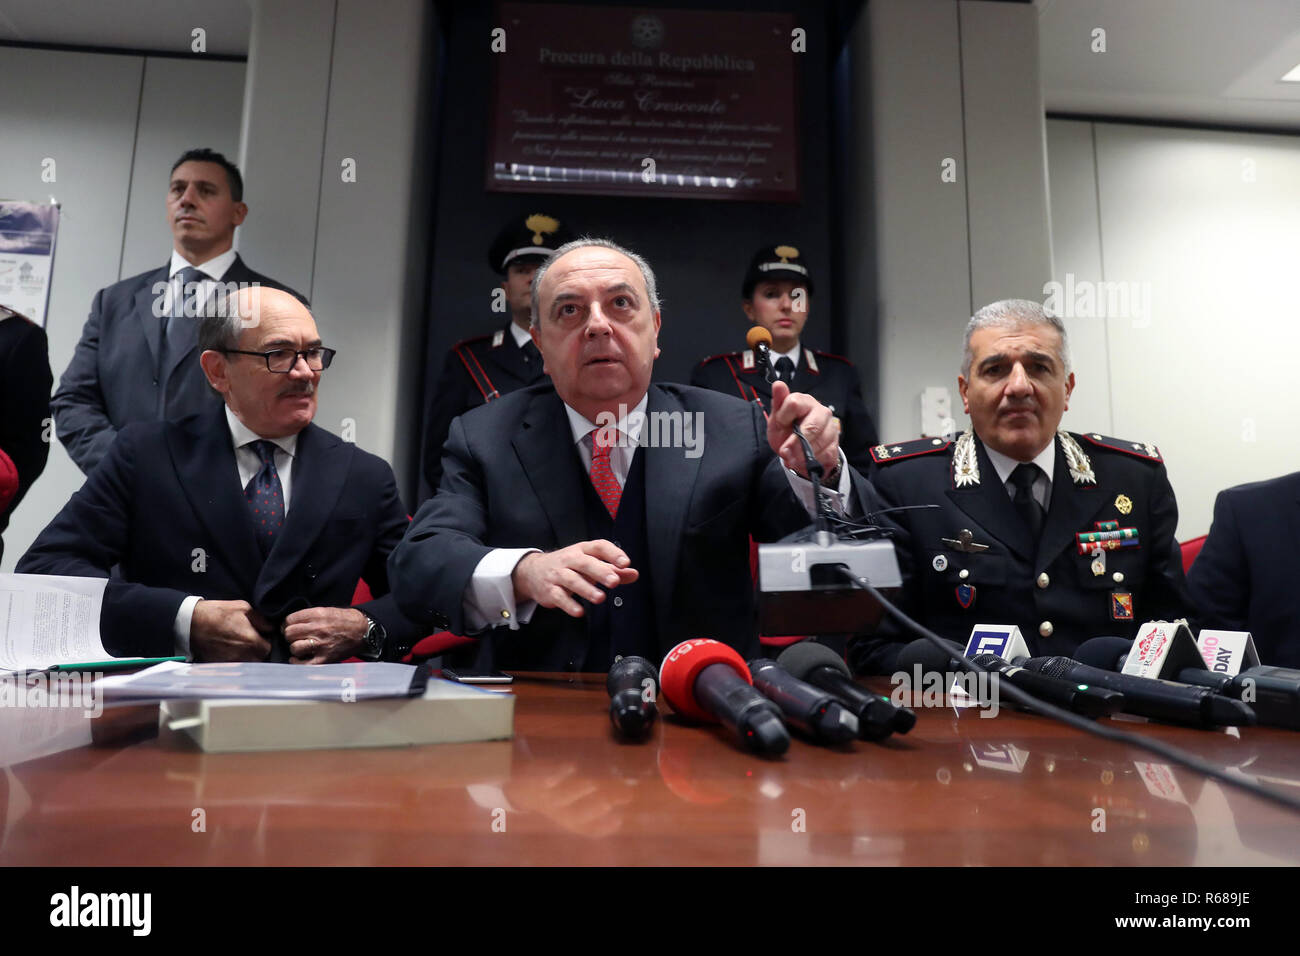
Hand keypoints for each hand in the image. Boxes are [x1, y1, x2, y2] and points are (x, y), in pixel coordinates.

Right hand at [191, 600, 272, 661]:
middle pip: (259, 659)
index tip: (261, 636)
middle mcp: (243, 655)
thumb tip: (270, 628)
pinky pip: (234, 666)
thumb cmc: (216, 613)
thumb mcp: (243, 607)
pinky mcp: (220, 665)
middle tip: (251, 641)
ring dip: (248, 656)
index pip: (268, 649)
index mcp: (251, 641)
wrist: (191, 622)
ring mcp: (231, 662)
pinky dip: (235, 660)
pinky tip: (229, 650)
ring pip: (247, 664)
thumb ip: (260, 619)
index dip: (266, 642)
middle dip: (258, 651)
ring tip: (240, 645)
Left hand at [284, 607, 368, 663]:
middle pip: (290, 633)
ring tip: (299, 646)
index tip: (289, 626)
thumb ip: (309, 616)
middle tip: (294, 636)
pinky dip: (297, 662)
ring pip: (294, 647)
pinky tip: (297, 658)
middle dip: (290, 635)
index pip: (290, 619)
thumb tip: (290, 622)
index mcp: (318, 615)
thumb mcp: (326, 611)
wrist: (363, 631)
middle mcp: (318, 629)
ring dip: (295, 647)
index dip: (287, 623)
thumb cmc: (344, 620)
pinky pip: (303, 664)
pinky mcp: (325, 658)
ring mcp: (321, 645)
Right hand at [512, 540, 638, 617]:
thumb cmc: (569, 566)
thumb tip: (634, 574)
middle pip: (584, 563)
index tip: (625, 563)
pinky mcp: (550, 590)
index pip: (598, 546)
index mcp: (582, 550)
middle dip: (600, 571)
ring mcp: (558, 575)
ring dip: (586, 589)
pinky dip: (569, 605)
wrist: (533, 571)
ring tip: (601, 598)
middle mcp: (569, 559)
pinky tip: (580, 612)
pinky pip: (559, 597)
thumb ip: (613, 569)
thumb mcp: (590, 563)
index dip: (612, 553)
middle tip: (614, 581)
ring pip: (571, 580)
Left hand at [767, 380, 840, 479]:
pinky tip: (805, 460)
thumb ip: (778, 403)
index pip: (794, 403)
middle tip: (785, 453)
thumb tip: (778, 384)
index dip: (784, 418)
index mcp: (805, 401)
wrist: (796, 449)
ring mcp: (830, 428)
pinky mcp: (835, 444)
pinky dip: (812, 461)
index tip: (780, 425)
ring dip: (802, 456)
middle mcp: (821, 412)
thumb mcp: (777, 418)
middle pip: (811, 427)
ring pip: (819, 444)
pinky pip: (826, 455)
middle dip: (796, 444)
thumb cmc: (787, 429)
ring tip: (792, 459)